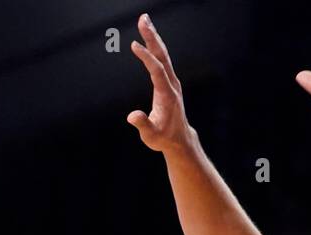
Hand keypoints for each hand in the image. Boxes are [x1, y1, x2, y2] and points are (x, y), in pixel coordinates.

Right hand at [126, 13, 194, 153]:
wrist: (179, 139)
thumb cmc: (163, 138)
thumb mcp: (151, 136)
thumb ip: (143, 125)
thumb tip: (132, 116)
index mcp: (167, 94)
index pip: (157, 70)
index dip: (146, 57)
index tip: (134, 45)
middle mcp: (172, 84)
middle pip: (162, 56)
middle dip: (152, 37)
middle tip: (143, 19)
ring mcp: (172, 82)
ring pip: (163, 55)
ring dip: (153, 37)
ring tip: (144, 21)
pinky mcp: (169, 82)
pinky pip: (161, 60)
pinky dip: (154, 47)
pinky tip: (147, 39)